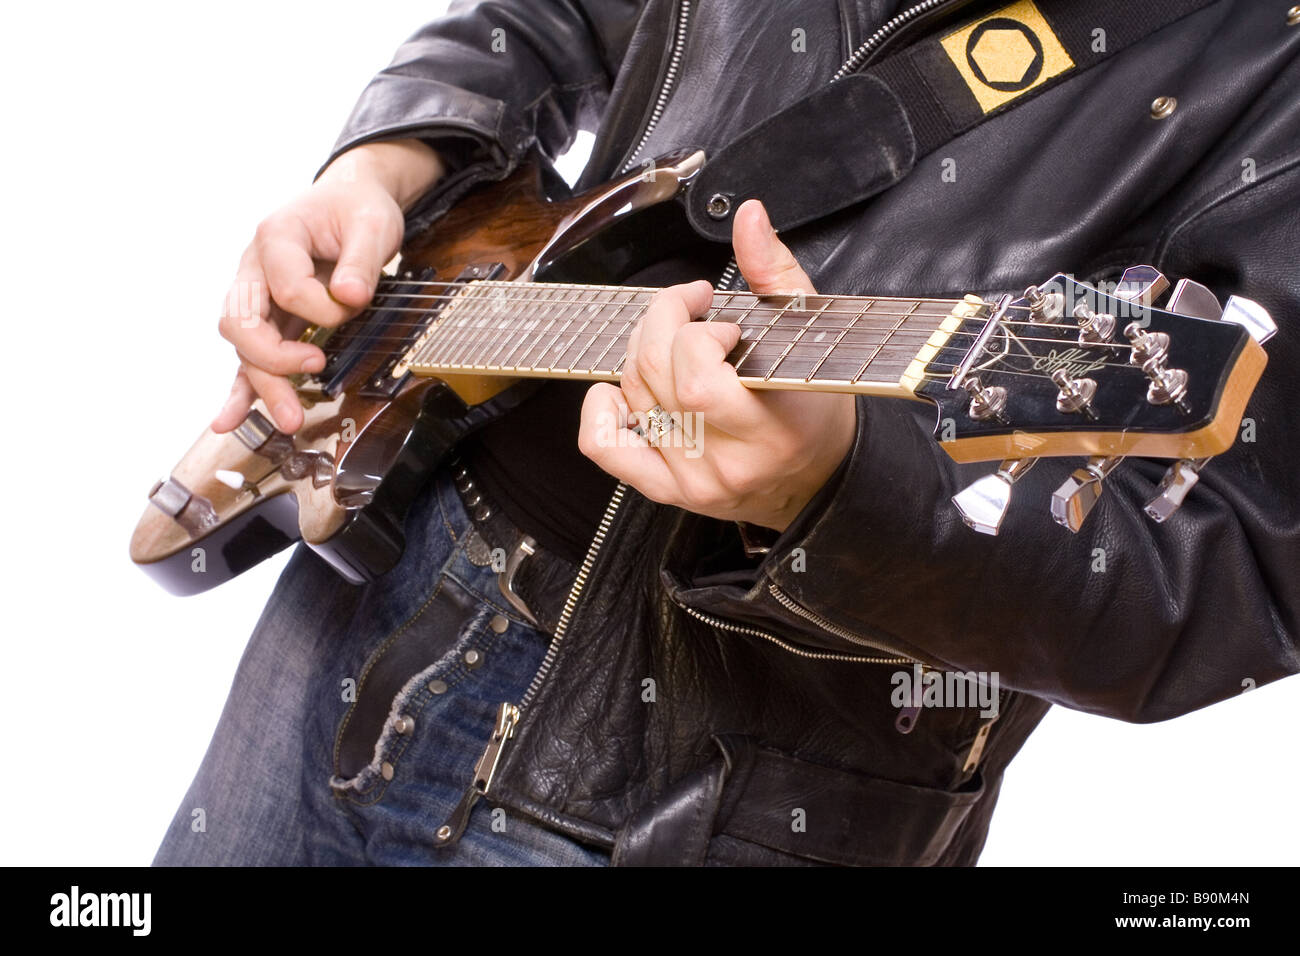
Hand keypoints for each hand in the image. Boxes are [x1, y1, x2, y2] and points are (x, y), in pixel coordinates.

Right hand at [211, 139, 443, 432]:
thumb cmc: (357, 209)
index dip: (322, 306)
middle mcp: (254, 268)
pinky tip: (230, 420)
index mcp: (276, 236)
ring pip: (243, 346)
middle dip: (274, 357)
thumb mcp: (373, 223)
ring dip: (263, 384)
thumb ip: (362, 257)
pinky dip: (241, 390)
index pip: (286, 285)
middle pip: (242, 321)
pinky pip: (249, 357)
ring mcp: (257, 296)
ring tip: (289, 420)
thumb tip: (349, 295)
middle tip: (315, 369)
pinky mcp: (268, 319)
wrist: (349, 203)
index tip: (353, 302)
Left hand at [578, 199, 856, 531]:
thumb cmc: (814, 408)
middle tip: (687, 309)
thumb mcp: (809, 334)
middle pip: (654, 376)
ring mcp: (692, 479)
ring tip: (671, 340)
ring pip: (632, 396)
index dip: (696, 334)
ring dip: (640, 352)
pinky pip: (605, 448)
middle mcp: (726, 461)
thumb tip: (748, 216)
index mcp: (769, 428)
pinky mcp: (666, 489)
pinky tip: (621, 390)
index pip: (697, 380)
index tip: (719, 322)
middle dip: (662, 323)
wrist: (815, 478)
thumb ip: (775, 272)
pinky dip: (599, 410)